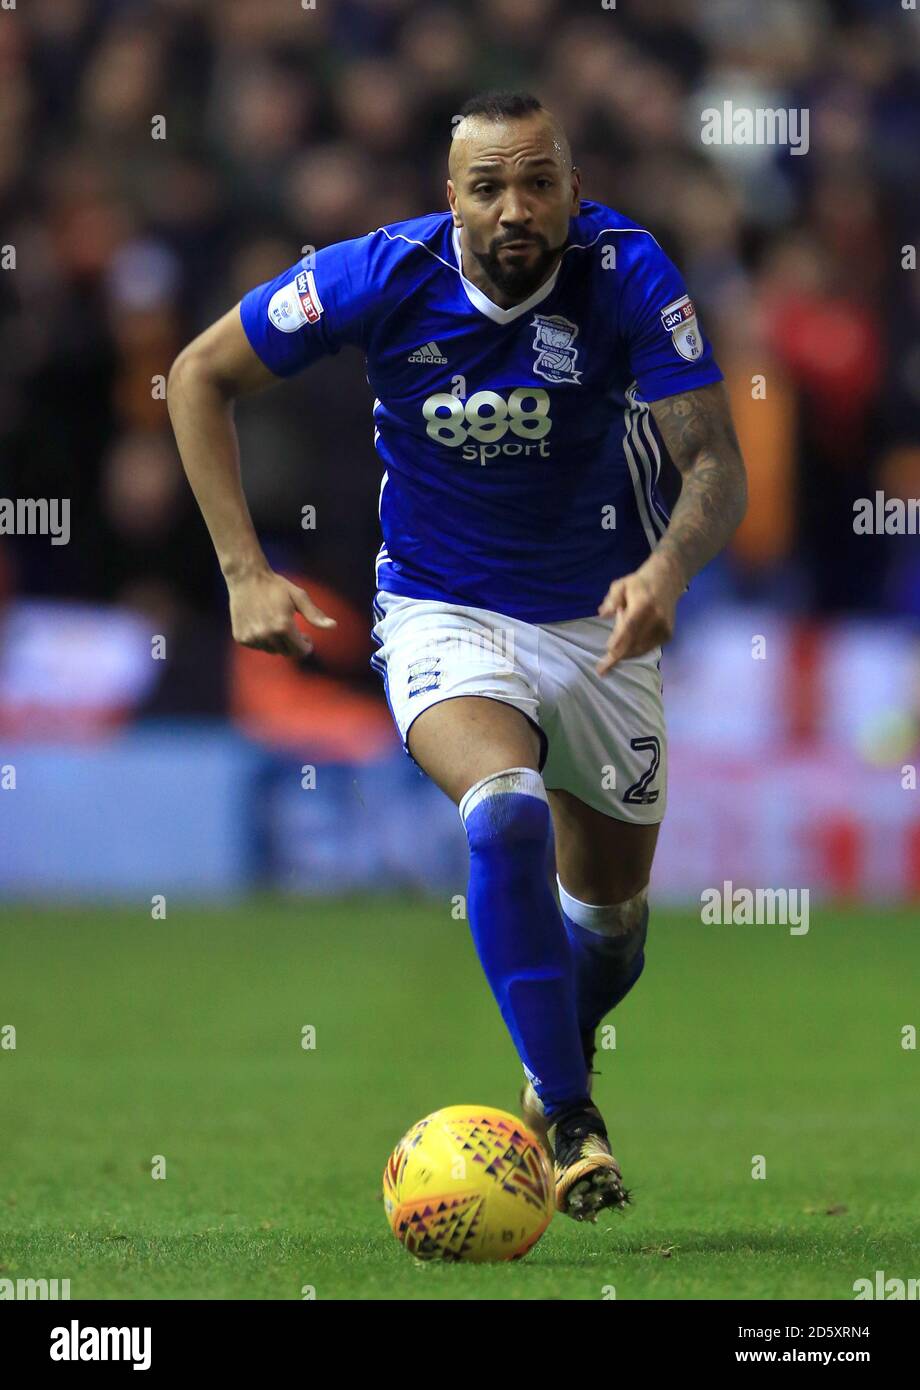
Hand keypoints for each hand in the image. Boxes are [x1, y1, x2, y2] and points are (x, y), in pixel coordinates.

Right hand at [227, 567, 336, 656]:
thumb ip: (315, 614)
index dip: (306, 646)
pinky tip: (261, 622)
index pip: (300, 651)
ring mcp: (252, 638)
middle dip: (293, 644)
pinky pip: (258, 646)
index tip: (306, 637)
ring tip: (275, 623)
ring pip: (272, 650)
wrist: (246, 578)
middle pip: (286, 653)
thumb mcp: (298, 596)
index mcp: (283, 627)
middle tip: (292, 629)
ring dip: (277, 642)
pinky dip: (262, 639)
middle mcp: (266, 635)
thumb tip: (333, 626)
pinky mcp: (241, 638)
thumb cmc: (275, 586)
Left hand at [595, 555, 682, 675]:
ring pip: (640, 650)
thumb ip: (611, 599)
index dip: (617, 644)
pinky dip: (635, 651)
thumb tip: (603, 614)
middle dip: (616, 658)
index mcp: (643, 605)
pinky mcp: (668, 635)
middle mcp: (656, 619)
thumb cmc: (639, 583)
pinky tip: (626, 647)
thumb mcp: (621, 585)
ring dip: (625, 655)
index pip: (628, 628)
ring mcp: (664, 628)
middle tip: (602, 669)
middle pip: (633, 644)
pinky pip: (647, 649)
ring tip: (613, 652)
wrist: (668, 581)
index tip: (605, 659)